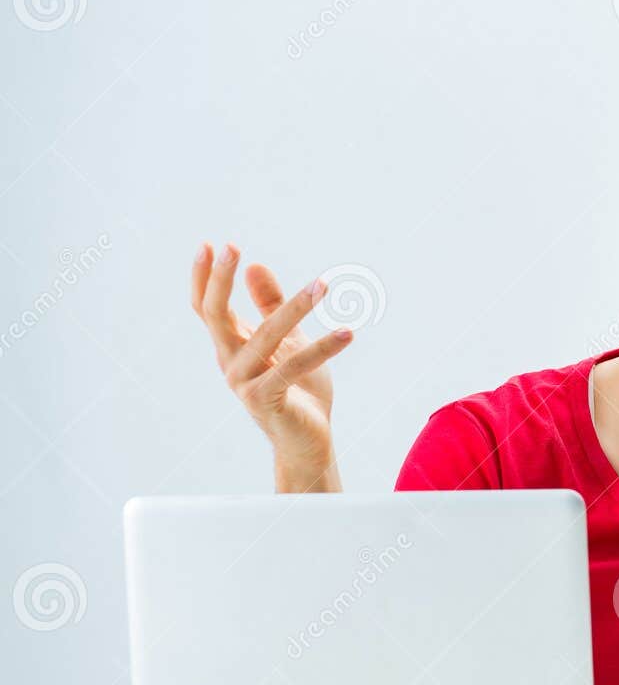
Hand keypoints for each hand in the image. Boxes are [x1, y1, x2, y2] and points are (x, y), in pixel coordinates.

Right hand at [191, 242, 352, 479]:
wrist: (307, 440)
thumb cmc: (298, 389)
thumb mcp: (288, 341)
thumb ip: (271, 306)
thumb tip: (254, 266)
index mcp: (231, 346)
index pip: (206, 308)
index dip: (204, 278)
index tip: (210, 244)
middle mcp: (229, 362)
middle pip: (216, 315)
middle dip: (222, 280)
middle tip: (233, 247)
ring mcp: (244, 382)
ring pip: (264, 335)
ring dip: (295, 307)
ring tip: (323, 285)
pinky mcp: (265, 400)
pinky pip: (293, 367)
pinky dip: (323, 348)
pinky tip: (348, 333)